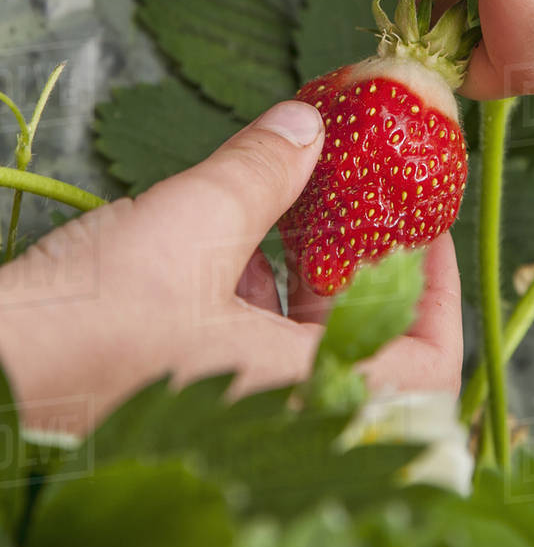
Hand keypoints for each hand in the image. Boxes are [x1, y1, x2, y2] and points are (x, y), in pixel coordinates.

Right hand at [0, 101, 461, 430]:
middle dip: (365, 262)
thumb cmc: (81, 332)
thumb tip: (308, 125)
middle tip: (364, 196)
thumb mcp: (187, 228)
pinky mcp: (190, 402)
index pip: (426, 367)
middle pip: (366, 346)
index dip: (440, 292)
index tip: (431, 229)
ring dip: (307, 272)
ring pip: (305, 344)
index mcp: (303, 398)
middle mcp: (279, 421)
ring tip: (298, 201)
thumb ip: (261, 171)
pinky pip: (253, 349)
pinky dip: (256, 295)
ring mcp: (233, 417)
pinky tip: (233, 244)